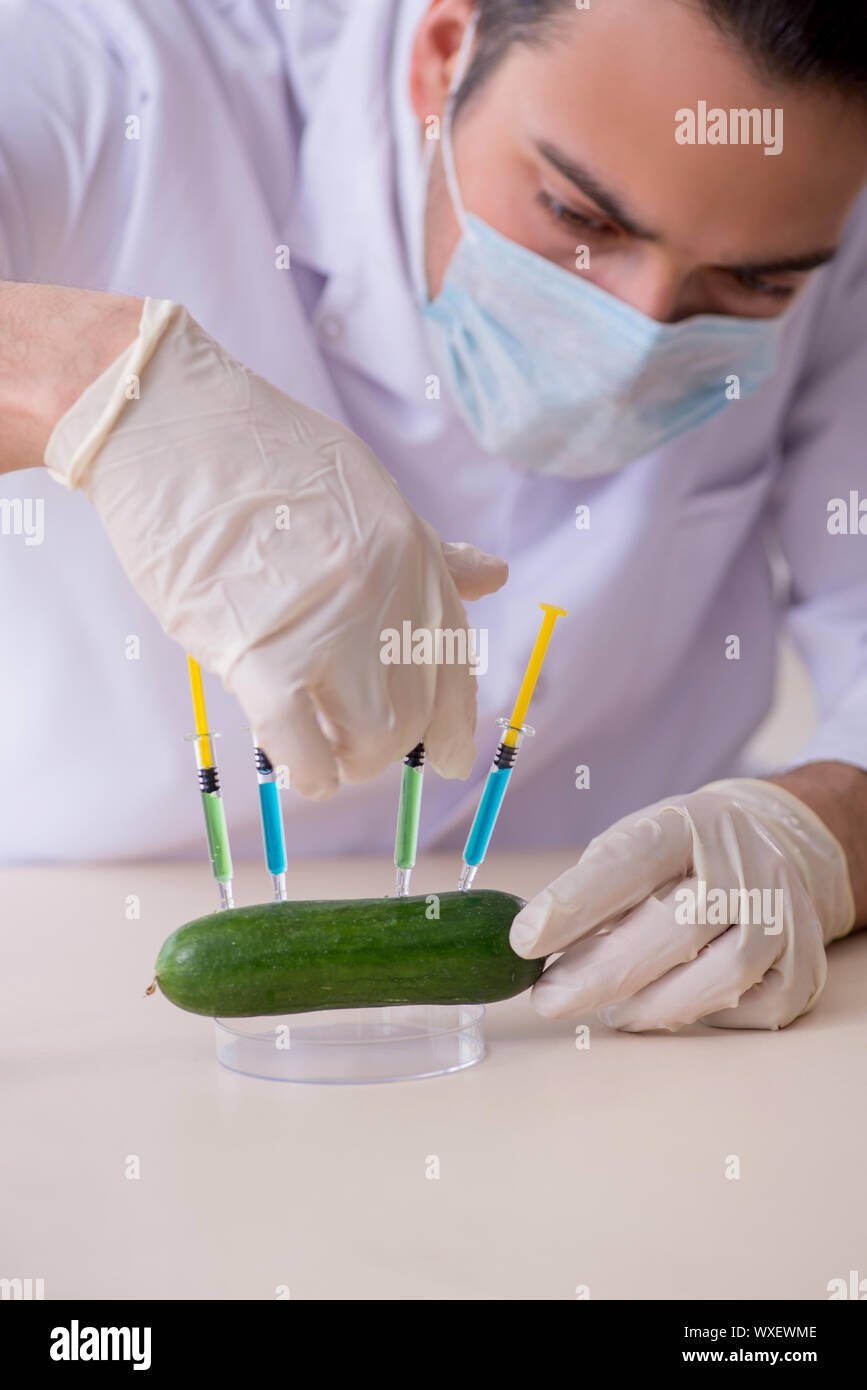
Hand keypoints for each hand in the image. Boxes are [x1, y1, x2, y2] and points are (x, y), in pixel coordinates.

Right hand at [44, 300, 506, 797]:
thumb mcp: (363, 488)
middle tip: (348, 748)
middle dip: (387, 745)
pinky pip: (302, 745)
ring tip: (321, 755)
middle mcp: (386, 590)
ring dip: (350, 762)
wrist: (166, 420)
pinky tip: (297, 771)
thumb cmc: (253, 451)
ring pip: (373, 736)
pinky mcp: (261, 653)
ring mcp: (329, 622)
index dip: (453, 724)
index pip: (454, 661)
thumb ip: (425, 549)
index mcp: (411, 550)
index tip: (446, 758)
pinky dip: (307, 772)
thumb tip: (494, 577)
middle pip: (416, 709)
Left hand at [510, 779, 854, 1030]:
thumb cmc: (678, 858)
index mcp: (689, 822)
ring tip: (608, 1010)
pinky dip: (699, 1015)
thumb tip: (533, 948)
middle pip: (676, 926)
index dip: (576, 901)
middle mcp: (745, 863)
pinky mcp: (802, 966)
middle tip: (549, 999)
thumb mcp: (633, 846)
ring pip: (718, 976)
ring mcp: (783, 914)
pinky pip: (748, 1009)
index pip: (631, 859)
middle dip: (602, 971)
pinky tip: (669, 1005)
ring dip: (651, 1004)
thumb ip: (591, 891)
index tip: (525, 939)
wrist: (769, 851)